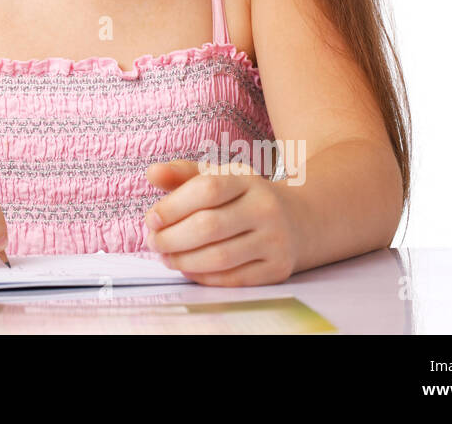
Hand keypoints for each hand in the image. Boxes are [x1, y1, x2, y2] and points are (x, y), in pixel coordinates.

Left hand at [143, 159, 300, 286]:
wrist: (300, 220)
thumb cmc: (245, 197)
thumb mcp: (220, 177)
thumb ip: (183, 174)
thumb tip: (152, 173)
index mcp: (247, 180)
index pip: (207, 190)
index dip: (173, 206)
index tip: (152, 219)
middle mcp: (265, 208)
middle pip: (209, 226)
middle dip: (172, 238)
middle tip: (153, 242)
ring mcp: (275, 240)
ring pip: (219, 257)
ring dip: (183, 260)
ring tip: (166, 257)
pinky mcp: (278, 268)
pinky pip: (233, 279)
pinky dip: (204, 277)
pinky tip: (187, 269)